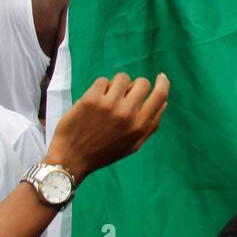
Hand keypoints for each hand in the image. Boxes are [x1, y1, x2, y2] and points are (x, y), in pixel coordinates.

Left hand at [44, 72, 168, 182]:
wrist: (72, 158)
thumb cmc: (104, 153)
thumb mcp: (133, 145)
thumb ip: (151, 125)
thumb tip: (164, 103)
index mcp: (139, 126)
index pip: (160, 96)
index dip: (163, 83)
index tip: (161, 77)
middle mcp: (127, 113)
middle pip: (142, 83)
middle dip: (135, 85)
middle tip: (125, 95)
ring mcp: (108, 104)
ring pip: (122, 78)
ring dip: (116, 85)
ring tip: (107, 98)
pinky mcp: (91, 98)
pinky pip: (102, 80)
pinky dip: (100, 88)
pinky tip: (94, 101)